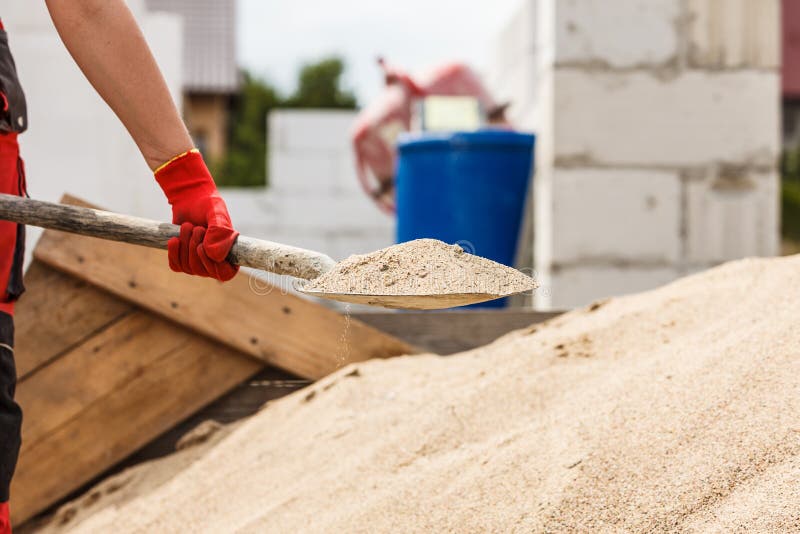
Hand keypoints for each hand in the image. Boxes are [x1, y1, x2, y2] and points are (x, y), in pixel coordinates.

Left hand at [154, 149, 238, 280]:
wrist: (191, 198)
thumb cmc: (208, 205)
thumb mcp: (217, 213)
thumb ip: (219, 232)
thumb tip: (214, 255)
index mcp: (230, 253)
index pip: (225, 274)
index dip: (213, 265)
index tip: (203, 246)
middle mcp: (216, 261)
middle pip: (202, 271)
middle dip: (195, 247)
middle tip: (196, 227)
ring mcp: (199, 262)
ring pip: (188, 268)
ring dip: (185, 245)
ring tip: (187, 226)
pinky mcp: (183, 259)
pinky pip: (176, 266)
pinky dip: (173, 252)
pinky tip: (174, 239)